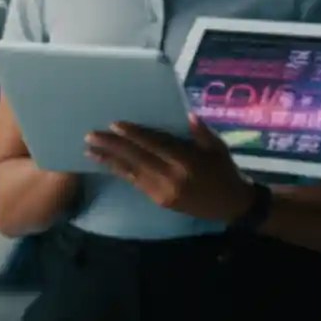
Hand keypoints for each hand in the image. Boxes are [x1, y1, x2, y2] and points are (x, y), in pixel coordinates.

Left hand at [85, 114, 253, 222]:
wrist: (231, 206)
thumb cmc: (225, 171)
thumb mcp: (218, 148)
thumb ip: (201, 132)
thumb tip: (187, 115)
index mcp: (187, 161)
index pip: (155, 144)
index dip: (134, 134)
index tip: (114, 124)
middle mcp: (172, 177)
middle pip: (137, 158)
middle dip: (113, 146)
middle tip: (91, 136)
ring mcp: (163, 191)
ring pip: (132, 172)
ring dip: (109, 161)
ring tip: (89, 151)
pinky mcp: (159, 200)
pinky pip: (136, 183)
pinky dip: (120, 173)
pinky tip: (107, 165)